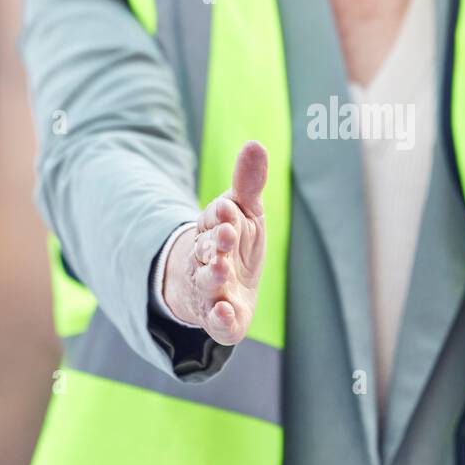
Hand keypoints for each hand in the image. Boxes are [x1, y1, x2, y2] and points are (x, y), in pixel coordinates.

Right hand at [161, 141, 267, 344]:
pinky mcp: (222, 318)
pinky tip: (225, 311)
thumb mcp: (244, 212)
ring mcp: (213, 290)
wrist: (222, 288)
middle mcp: (209, 260)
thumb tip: (255, 143)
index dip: (222, 214)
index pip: (214, 220)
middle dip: (217, 242)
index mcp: (213, 232)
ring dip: (216, 274)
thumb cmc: (235, 244)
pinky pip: (218, 321)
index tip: (229, 206)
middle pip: (209, 250)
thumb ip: (248, 183)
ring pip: (209, 282)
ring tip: (224, 267)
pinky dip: (220, 317)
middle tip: (228, 232)